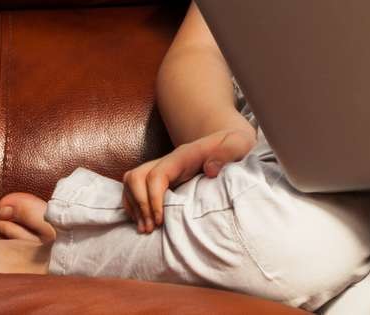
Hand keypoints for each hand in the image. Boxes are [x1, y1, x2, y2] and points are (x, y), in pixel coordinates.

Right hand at [122, 125, 256, 232]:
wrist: (231, 140)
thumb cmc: (235, 145)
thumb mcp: (237, 145)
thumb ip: (225, 155)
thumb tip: (209, 170)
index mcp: (183, 156)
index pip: (157, 174)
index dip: (153, 198)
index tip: (160, 220)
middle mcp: (168, 161)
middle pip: (136, 176)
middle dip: (139, 204)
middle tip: (150, 228)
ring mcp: (163, 168)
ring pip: (132, 182)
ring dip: (134, 206)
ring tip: (146, 229)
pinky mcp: (163, 178)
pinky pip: (136, 188)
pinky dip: (135, 205)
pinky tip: (144, 221)